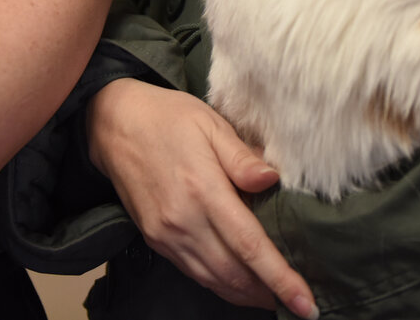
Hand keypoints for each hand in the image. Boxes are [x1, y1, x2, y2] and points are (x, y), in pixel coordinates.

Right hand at [88, 79, 317, 318]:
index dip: (280, 278)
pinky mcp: (155, 239)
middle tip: (299, 304)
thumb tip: (272, 180)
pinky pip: (194, 272)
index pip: (250, 246)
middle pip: (234, 273)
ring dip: (245, 295)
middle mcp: (184, 221)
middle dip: (268, 294)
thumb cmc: (169, 118)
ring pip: (213, 280)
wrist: (114, 124)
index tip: (305, 303)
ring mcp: (167, 235)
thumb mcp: (211, 124)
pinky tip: (238, 284)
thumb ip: (242, 157)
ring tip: (273, 298)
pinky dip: (220, 285)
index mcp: (204, 190)